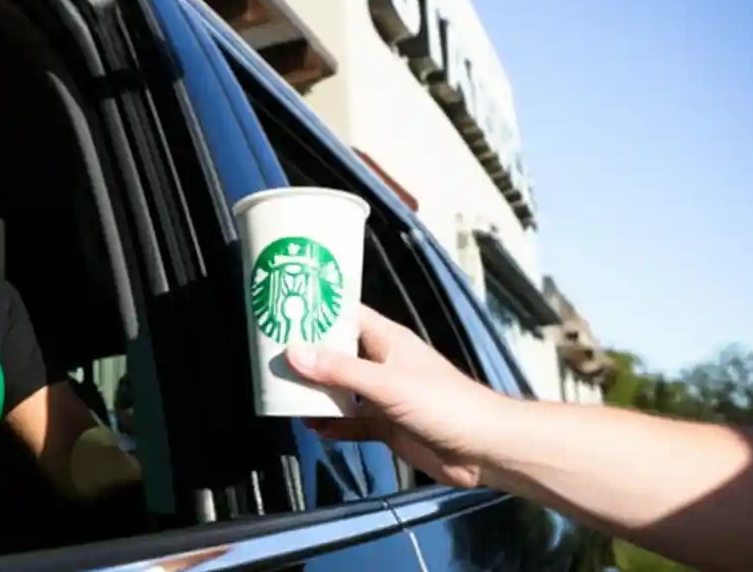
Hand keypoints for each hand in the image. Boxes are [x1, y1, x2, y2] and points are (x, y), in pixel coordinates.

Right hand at [285, 305, 505, 488]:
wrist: (482, 448)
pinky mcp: (388, 424)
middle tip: (271, 354)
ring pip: (342, 389)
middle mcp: (383, 363)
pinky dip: (334, 424)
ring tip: (283, 391)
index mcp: (386, 340)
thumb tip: (293, 351)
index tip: (283, 305)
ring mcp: (385, 395)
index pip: (346, 314)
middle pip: (337, 352)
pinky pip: (353, 421)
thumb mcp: (386, 383)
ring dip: (317, 392)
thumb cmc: (443, 404)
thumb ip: (340, 370)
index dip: (317, 308)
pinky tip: (313, 427)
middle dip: (308, 354)